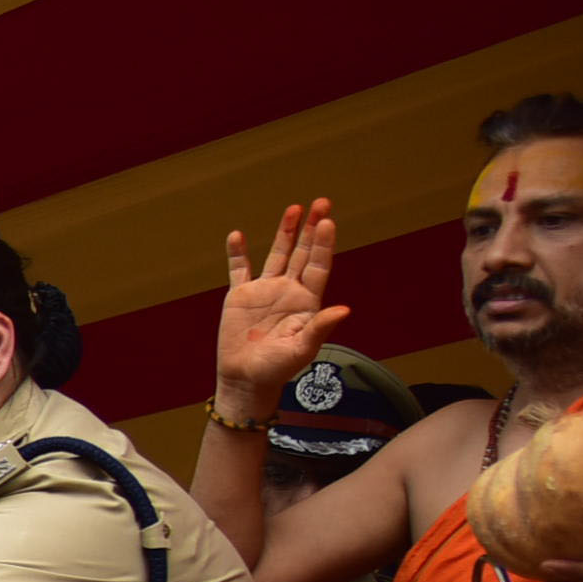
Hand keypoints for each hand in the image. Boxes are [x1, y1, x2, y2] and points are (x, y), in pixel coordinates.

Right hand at [214, 198, 346, 408]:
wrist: (246, 379)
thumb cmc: (277, 368)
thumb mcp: (302, 349)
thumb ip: (320, 327)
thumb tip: (344, 309)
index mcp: (307, 301)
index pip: (318, 265)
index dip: (323, 244)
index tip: (327, 222)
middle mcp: (288, 290)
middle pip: (302, 253)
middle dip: (311, 228)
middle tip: (321, 203)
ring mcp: (264, 290)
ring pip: (277, 255)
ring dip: (285, 232)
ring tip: (294, 208)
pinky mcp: (240, 296)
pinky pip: (239, 269)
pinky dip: (238, 253)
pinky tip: (238, 236)